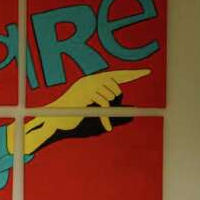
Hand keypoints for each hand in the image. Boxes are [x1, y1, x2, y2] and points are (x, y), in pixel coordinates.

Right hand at [6, 69, 149, 154]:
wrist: (53, 121)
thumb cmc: (71, 117)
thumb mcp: (92, 111)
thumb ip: (110, 109)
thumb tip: (130, 113)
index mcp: (93, 80)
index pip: (117, 75)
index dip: (132, 73)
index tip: (146, 71)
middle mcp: (92, 79)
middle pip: (116, 90)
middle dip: (113, 103)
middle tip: (102, 111)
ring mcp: (89, 86)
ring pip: (111, 98)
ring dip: (105, 110)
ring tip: (92, 113)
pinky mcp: (87, 94)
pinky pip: (104, 107)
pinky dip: (106, 119)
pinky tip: (107, 128)